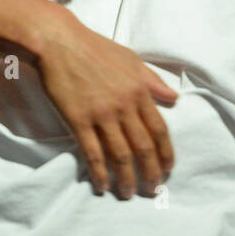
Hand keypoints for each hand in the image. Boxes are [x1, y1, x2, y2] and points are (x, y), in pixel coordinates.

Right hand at [35, 8, 177, 198]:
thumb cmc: (95, 48)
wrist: (59, 42)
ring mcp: (101, 114)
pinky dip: (99, 171)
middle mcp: (124, 106)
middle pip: (143, 147)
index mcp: (139, 91)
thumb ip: (153, 81)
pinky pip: (92, 152)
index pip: (159, 130)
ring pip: (120, 154)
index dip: (166, 153)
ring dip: (127, 178)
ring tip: (129, 193)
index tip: (168, 169)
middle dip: (151, 172)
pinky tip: (102, 185)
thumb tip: (175, 98)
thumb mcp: (131, 59)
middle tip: (153, 189)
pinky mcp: (78, 120)